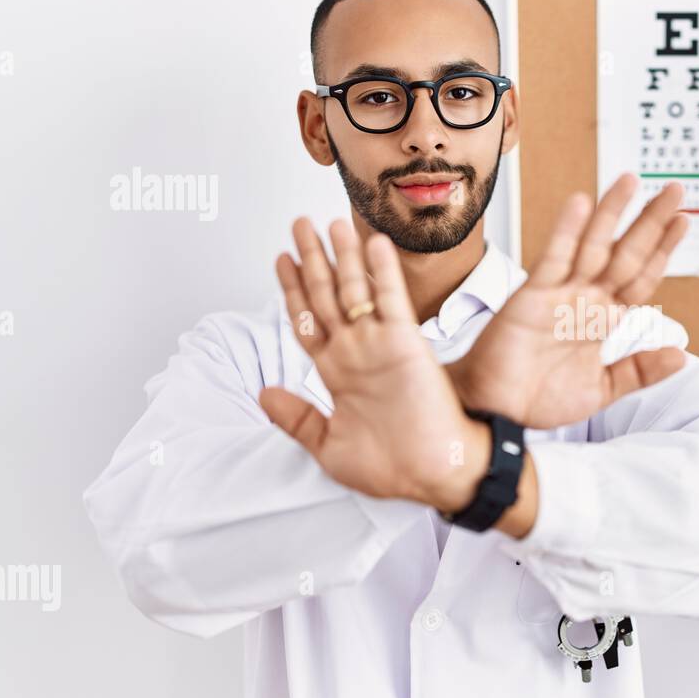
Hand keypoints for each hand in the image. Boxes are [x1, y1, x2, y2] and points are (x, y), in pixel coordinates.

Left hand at [258, 218, 489, 512]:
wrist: (434, 474)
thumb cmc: (391, 468)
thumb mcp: (328, 447)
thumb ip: (296, 418)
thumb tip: (263, 394)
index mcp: (336, 374)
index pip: (309, 320)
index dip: (294, 289)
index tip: (283, 260)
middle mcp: (355, 354)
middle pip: (326, 295)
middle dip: (311, 259)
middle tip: (299, 224)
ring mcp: (380, 346)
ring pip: (354, 290)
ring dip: (342, 255)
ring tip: (331, 222)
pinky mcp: (406, 344)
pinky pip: (391, 299)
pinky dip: (381, 271)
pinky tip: (373, 244)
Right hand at [447, 172, 689, 428]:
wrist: (497, 412)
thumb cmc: (540, 400)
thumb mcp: (602, 389)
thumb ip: (639, 371)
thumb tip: (681, 355)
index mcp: (603, 320)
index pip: (641, 277)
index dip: (663, 250)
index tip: (682, 223)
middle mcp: (584, 300)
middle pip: (624, 253)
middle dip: (649, 222)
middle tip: (675, 191)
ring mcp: (559, 295)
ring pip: (592, 246)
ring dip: (612, 213)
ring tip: (631, 182)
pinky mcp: (531, 296)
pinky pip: (553, 259)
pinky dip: (566, 232)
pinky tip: (581, 204)